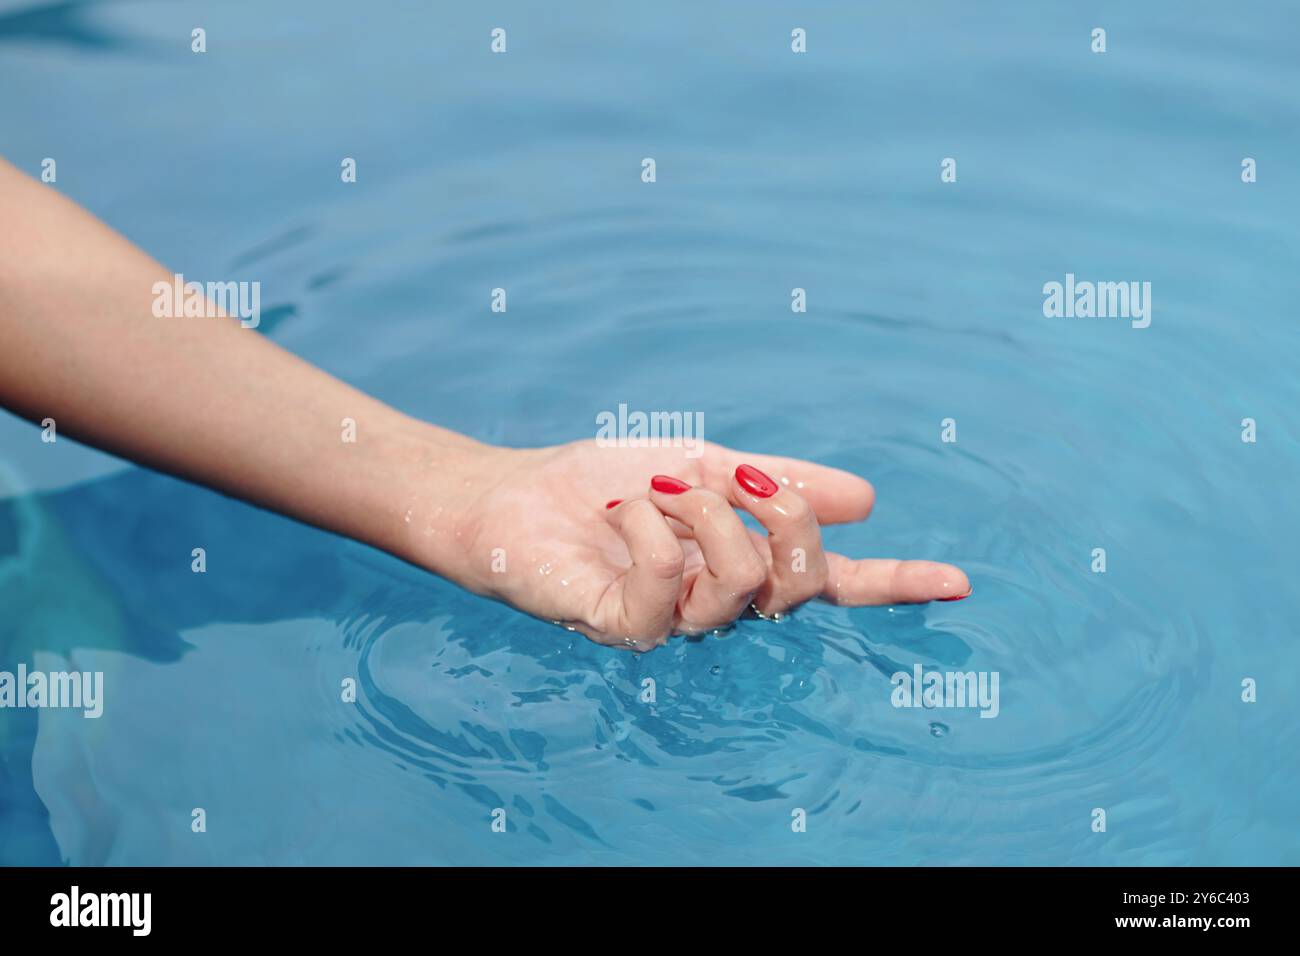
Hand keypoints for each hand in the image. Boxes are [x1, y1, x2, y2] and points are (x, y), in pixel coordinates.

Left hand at [418, 439, 969, 649]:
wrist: (514, 495)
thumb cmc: (603, 482)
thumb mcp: (705, 466)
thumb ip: (777, 485)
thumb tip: (869, 502)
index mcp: (744, 563)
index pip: (831, 584)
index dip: (895, 584)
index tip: (962, 584)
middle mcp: (718, 602)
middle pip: (798, 583)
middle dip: (786, 515)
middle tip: (740, 474)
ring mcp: (673, 622)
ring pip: (739, 582)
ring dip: (703, 510)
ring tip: (655, 488)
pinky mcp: (624, 629)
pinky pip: (670, 583)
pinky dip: (653, 527)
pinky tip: (623, 510)